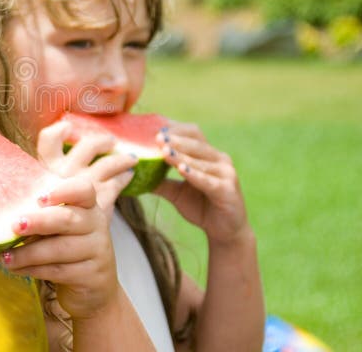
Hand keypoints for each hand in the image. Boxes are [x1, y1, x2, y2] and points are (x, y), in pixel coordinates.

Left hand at [0, 175, 120, 319]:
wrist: (92, 287)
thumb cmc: (66, 246)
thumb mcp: (57, 226)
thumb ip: (40, 212)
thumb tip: (3, 199)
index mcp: (87, 206)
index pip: (83, 190)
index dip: (63, 191)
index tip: (39, 198)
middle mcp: (95, 225)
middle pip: (67, 219)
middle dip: (39, 222)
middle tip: (14, 226)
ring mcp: (97, 251)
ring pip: (60, 249)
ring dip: (28, 253)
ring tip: (5, 257)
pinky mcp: (91, 276)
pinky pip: (59, 271)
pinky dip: (33, 270)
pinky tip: (16, 269)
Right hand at [37, 119, 137, 215]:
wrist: (50, 254)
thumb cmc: (38, 225)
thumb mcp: (36, 199)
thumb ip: (46, 183)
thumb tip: (52, 169)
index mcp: (44, 169)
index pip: (49, 139)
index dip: (58, 131)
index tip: (67, 127)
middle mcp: (64, 172)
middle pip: (86, 147)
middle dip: (101, 142)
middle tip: (111, 142)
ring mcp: (83, 185)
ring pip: (107, 164)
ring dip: (121, 159)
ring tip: (129, 159)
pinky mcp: (99, 201)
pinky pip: (116, 184)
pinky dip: (123, 178)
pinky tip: (128, 177)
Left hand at [154, 121, 250, 244]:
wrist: (225, 231)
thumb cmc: (201, 206)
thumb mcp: (176, 192)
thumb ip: (159, 181)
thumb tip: (133, 174)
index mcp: (208, 155)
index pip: (192, 134)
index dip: (175, 129)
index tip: (155, 128)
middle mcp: (219, 159)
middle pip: (197, 143)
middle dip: (176, 139)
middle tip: (158, 138)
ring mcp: (226, 173)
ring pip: (201, 161)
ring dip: (182, 156)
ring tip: (164, 152)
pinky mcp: (228, 190)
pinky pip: (209, 180)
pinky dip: (195, 174)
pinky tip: (182, 170)